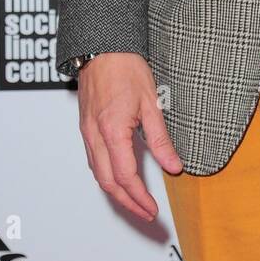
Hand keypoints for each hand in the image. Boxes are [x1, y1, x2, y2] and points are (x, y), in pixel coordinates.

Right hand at [77, 53, 183, 220]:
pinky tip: (119, 179)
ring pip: (98, 174)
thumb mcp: (151, 103)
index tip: (153, 210)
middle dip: (128, 204)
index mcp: (112, 131)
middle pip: (108, 183)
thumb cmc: (126, 68)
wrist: (102, 47)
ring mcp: (87, 132)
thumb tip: (173, 167)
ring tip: (136, 203)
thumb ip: (160, 139)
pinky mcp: (86, 128)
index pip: (125, 176)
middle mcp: (95, 135)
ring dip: (116, 193)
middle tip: (146, 214)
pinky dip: (107, 177)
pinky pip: (94, 161)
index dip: (140, 198)